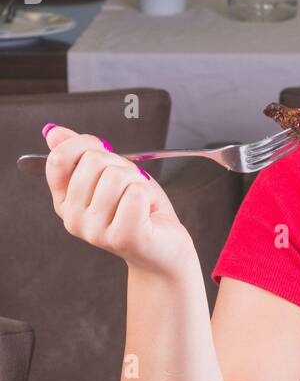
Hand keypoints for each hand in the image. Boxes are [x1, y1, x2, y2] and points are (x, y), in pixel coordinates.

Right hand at [43, 125, 193, 276]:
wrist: (164, 248)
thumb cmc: (139, 210)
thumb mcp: (109, 174)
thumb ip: (81, 154)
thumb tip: (53, 132)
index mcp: (65, 201)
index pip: (59, 158)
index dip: (85, 144)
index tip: (105, 153)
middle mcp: (73, 219)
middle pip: (93, 161)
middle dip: (121, 165)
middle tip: (130, 187)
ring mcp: (95, 231)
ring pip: (116, 175)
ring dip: (137, 182)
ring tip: (140, 202)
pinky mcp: (121, 237)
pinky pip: (135, 193)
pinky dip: (148, 195)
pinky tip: (147, 213)